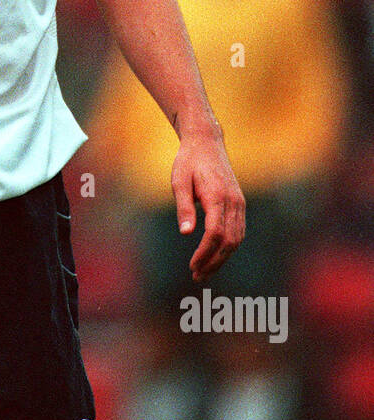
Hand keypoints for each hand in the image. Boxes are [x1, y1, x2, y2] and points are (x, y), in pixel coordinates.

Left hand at [171, 127, 244, 281]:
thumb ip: (184, 207)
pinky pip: (238, 231)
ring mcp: (239, 203)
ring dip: (222, 258)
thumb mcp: (179, 181)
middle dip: (213, 262)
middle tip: (196, 276)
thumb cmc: (188, 161)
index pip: (215, 234)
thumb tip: (186, 233)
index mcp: (217, 196)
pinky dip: (228, 247)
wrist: (207, 143)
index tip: (192, 266)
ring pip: (236, 239)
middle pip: (229, 241)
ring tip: (204, 272)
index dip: (205, 253)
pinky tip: (214, 256)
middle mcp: (233, 201)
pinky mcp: (239, 203)